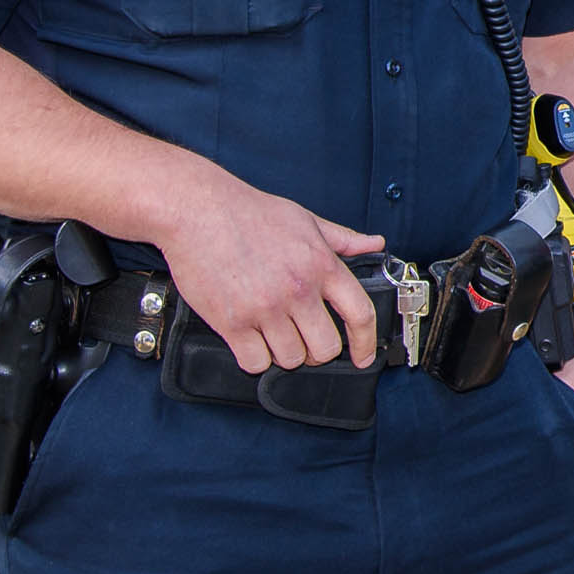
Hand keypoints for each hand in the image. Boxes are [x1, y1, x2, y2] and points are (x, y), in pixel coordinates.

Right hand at [156, 181, 388, 372]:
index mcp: (321, 265)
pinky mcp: (232, 322)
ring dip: (283, 353)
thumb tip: (374, 244)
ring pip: (290, 359)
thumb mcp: (305, 219)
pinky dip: (254, 357)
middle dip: (317, 351)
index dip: (366, 343)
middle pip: (325, 349)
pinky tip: (250, 338)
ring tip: (272, 331)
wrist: (198, 210)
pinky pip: (255, 363)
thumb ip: (343, 238)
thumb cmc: (249, 213)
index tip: (363, 357)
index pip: (359, 314)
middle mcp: (297, 290)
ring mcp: (265, 308)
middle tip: (303, 338)